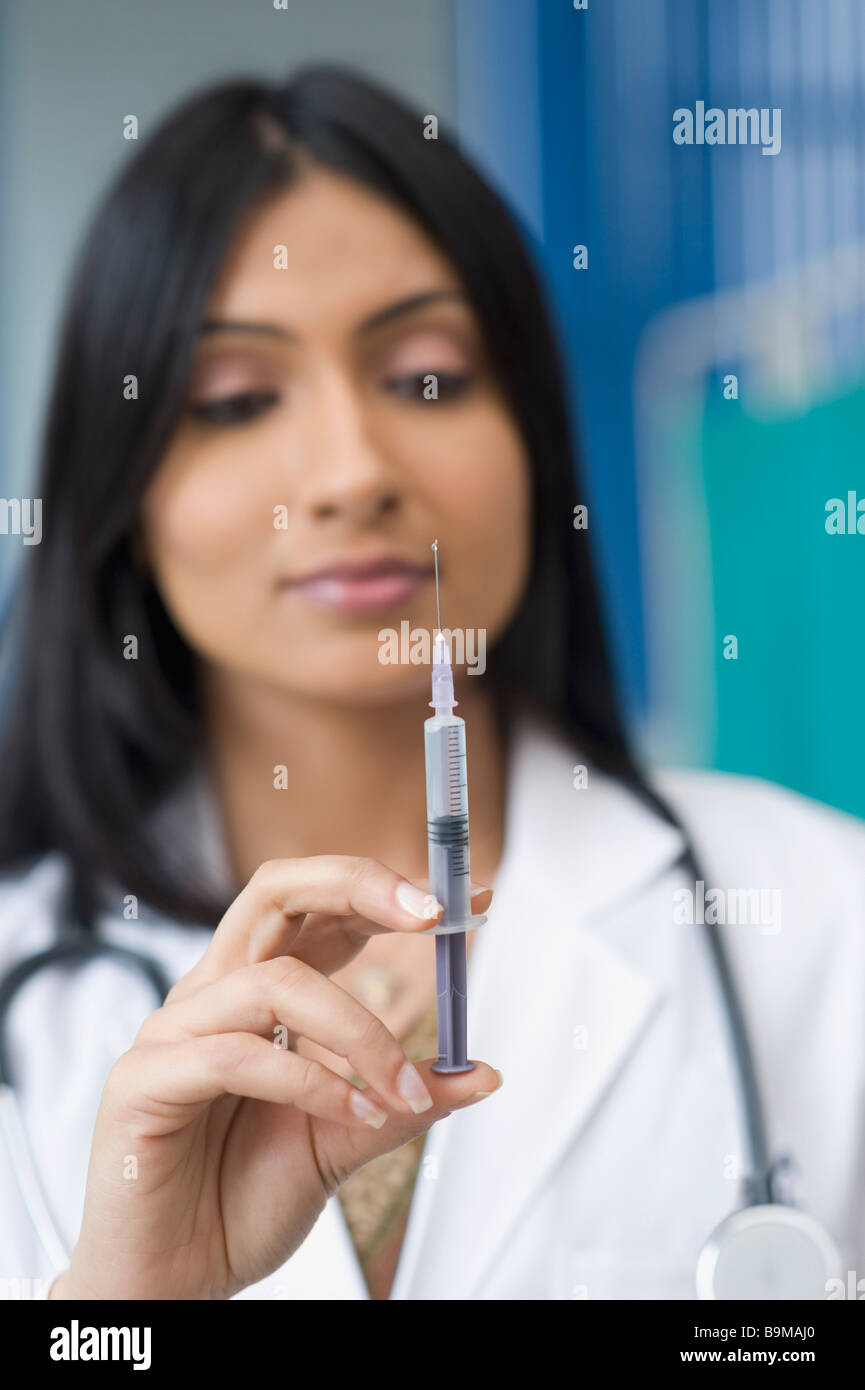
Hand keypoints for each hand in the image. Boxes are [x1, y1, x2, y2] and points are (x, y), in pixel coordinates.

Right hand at [50, 856, 497, 1300]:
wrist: (176, 1279)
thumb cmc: (240, 1199)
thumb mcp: (346, 1139)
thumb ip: (405, 1099)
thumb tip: (482, 1072)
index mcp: (258, 992)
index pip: (318, 907)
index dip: (388, 890)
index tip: (466, 902)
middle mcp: (214, 994)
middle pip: (276, 890)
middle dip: (360, 886)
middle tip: (430, 916)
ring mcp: (173, 1031)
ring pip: (277, 983)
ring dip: (360, 1033)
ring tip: (400, 1093)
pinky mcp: (143, 1081)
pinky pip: (237, 1056)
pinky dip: (311, 1083)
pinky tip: (352, 1115)